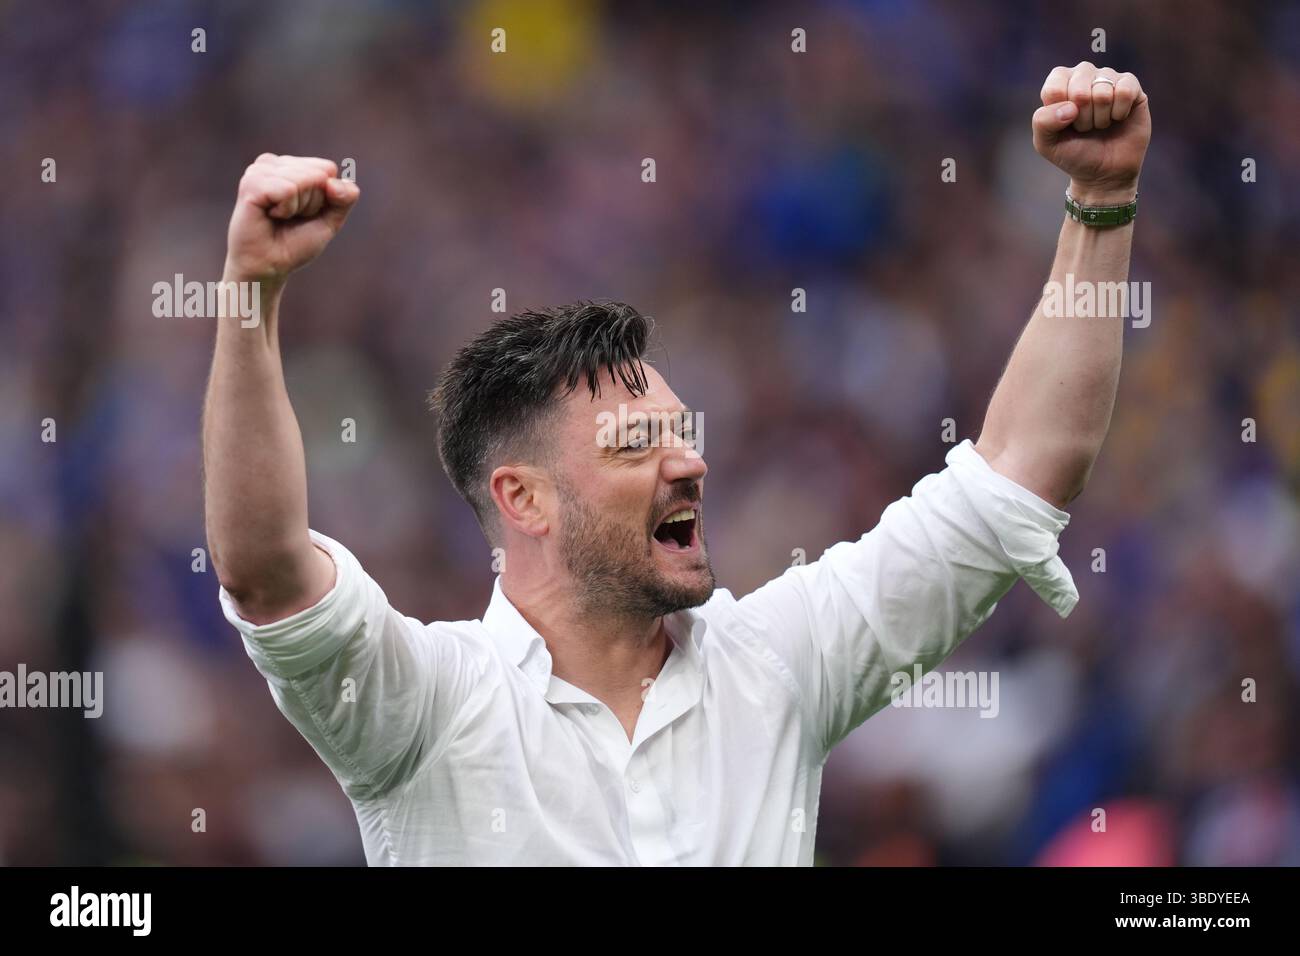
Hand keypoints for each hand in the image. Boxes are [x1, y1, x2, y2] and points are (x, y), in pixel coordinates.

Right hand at [223, 154, 359, 285]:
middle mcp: (273, 164)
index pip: (328, 169)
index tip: (304, 213)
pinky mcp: (251, 183)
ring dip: (298, 207)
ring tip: (279, 217)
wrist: (270, 266)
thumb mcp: (330, 220)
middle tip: (290, 217)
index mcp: (290, 166)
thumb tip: (334, 182)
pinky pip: (288, 190)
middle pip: (319, 173)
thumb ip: (345, 198)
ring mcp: (259, 171)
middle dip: (312, 202)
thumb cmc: (295, 243)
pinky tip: (270, 215)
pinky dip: (286, 209)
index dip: (325, 198)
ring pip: (304, 179)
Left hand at [1032, 63, 1150, 204]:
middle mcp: (1083, 75)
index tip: (1065, 125)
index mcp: (1059, 83)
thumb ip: (1042, 121)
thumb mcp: (1046, 143)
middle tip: (1085, 127)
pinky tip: (1118, 118)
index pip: (1054, 87)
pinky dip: (1119, 112)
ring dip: (1100, 118)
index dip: (1059, 114)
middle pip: (1079, 90)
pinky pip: (1125, 91)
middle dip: (1082, 119)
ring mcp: (1108, 78)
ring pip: (1103, 92)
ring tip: (1100, 124)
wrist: (1104, 172)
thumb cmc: (1073, 153)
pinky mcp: (1131, 85)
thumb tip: (1071, 107)